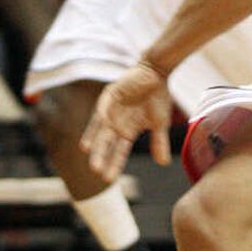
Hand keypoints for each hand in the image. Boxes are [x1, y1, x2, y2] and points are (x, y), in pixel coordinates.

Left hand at [81, 61, 171, 179]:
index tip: (109, 179)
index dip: (114, 164)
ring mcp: (111, 111)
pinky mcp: (108, 98)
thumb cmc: (158, 97)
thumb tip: (163, 164)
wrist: (156, 72)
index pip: (119, 151)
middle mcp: (116, 123)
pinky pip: (99, 115)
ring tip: (91, 159)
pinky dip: (93, 128)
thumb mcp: (160, 123)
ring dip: (96, 146)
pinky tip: (88, 141)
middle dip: (102, 158)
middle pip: (107, 144)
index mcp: (128, 130)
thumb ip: (159, 142)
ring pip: (101, 132)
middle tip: (98, 173)